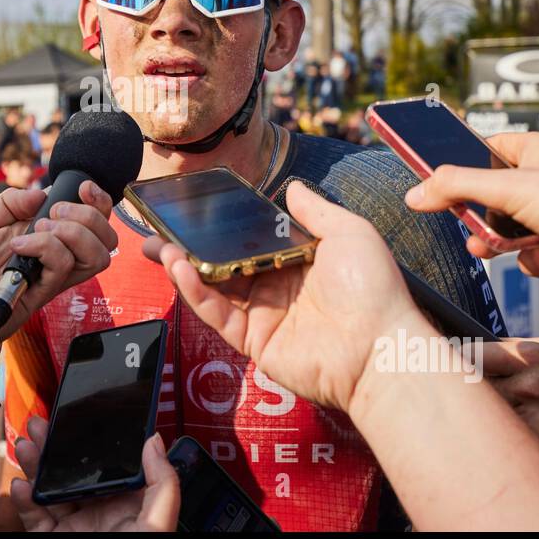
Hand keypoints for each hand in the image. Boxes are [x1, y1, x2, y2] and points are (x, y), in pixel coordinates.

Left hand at [0, 183, 116, 382]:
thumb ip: (11, 202)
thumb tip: (42, 193)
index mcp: (46, 234)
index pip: (92, 220)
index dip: (99, 202)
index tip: (83, 189)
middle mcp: (55, 255)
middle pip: (106, 239)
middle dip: (89, 216)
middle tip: (54, 214)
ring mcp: (51, 276)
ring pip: (96, 255)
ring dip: (73, 233)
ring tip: (41, 230)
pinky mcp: (42, 293)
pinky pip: (62, 266)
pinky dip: (44, 246)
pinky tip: (17, 247)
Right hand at [8, 417, 178, 531]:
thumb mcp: (157, 524)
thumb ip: (162, 483)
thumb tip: (155, 441)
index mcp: (129, 504)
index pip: (110, 463)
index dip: (94, 439)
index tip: (80, 416)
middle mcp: (100, 512)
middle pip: (74, 470)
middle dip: (55, 446)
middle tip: (41, 422)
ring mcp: (74, 526)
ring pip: (49, 488)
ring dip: (35, 465)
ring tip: (26, 444)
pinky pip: (34, 518)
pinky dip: (24, 500)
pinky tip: (21, 485)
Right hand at [143, 180, 413, 414]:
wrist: (380, 351)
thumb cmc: (373, 289)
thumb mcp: (350, 233)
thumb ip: (315, 211)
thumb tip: (290, 187)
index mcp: (299, 258)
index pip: (251, 237)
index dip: (223, 224)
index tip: (194, 207)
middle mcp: (277, 285)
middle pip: (223, 261)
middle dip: (190, 246)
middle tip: (157, 229)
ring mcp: (264, 314)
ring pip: (214, 287)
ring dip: (185, 267)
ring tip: (159, 246)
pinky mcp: (254, 341)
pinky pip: (218, 314)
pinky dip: (196, 293)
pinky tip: (180, 271)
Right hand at [403, 132, 538, 309]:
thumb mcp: (509, 189)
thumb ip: (456, 188)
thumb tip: (414, 194)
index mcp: (533, 151)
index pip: (480, 150)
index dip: (457, 167)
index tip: (434, 185)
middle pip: (489, 200)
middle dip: (482, 222)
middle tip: (476, 232)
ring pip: (507, 233)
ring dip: (513, 246)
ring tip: (524, 246)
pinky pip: (530, 257)